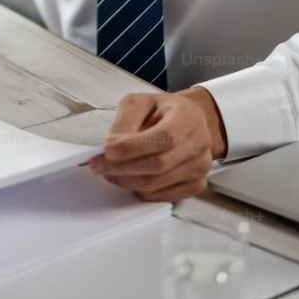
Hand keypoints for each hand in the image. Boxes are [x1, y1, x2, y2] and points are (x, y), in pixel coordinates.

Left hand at [90, 87, 227, 201]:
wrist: (190, 122)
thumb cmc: (161, 111)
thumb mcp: (140, 103)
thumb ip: (126, 120)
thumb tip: (112, 145)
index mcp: (187, 117)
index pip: (163, 138)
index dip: (133, 147)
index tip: (107, 150)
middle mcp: (199, 143)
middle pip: (159, 164)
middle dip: (123, 167)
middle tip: (98, 166)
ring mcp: (201, 166)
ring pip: (159, 183)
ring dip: (128, 181)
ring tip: (108, 172)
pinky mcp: (197, 183)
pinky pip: (165, 196)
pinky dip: (143, 191)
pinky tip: (129, 179)